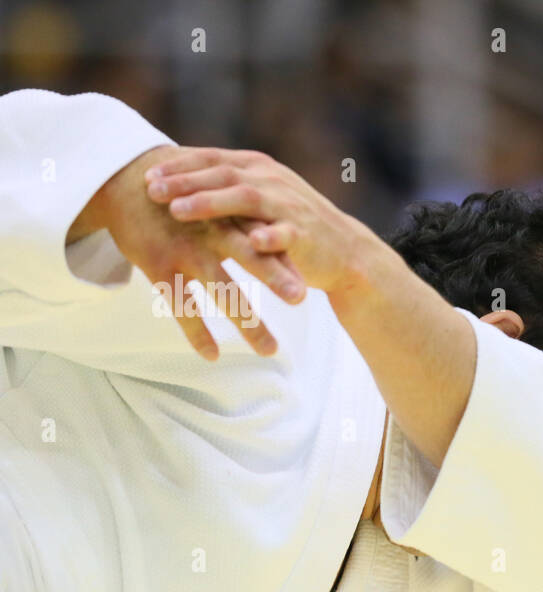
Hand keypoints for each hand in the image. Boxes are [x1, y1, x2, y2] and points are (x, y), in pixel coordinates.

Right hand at [70, 145, 305, 358]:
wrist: (122, 181)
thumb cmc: (183, 198)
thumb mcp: (217, 202)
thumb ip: (250, 221)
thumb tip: (291, 240)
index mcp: (230, 216)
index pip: (267, 237)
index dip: (290, 255)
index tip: (318, 274)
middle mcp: (212, 232)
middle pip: (249, 256)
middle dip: (276, 276)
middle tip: (301, 298)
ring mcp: (185, 250)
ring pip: (221, 289)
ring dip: (248, 321)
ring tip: (271, 349)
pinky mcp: (157, 265)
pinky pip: (180, 306)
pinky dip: (197, 332)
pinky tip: (212, 356)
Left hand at [142, 147, 376, 298]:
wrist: (344, 251)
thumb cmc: (292, 227)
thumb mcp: (260, 197)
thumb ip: (226, 186)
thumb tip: (179, 179)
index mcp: (259, 168)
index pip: (212, 159)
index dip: (179, 165)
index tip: (146, 174)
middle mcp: (272, 180)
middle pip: (222, 174)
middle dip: (184, 182)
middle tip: (150, 190)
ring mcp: (289, 206)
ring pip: (245, 198)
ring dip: (210, 203)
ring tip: (178, 211)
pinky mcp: (305, 235)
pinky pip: (283, 233)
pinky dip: (267, 235)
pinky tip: (250, 241)